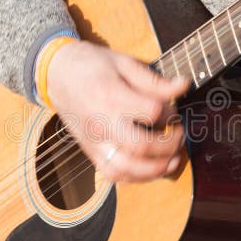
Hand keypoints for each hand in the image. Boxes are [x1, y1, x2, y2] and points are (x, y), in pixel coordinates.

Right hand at [47, 40, 189, 182]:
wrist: (57, 74)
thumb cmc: (92, 65)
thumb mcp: (124, 62)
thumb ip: (153, 80)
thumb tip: (183, 86)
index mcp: (111, 96)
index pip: (151, 112)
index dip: (170, 112)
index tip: (173, 109)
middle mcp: (101, 123)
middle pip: (141, 146)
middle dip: (168, 145)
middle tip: (179, 135)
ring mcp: (94, 142)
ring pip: (127, 168)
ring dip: (156, 169)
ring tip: (173, 160)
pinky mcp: (91, 152)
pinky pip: (114, 175)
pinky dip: (136, 177)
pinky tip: (152, 169)